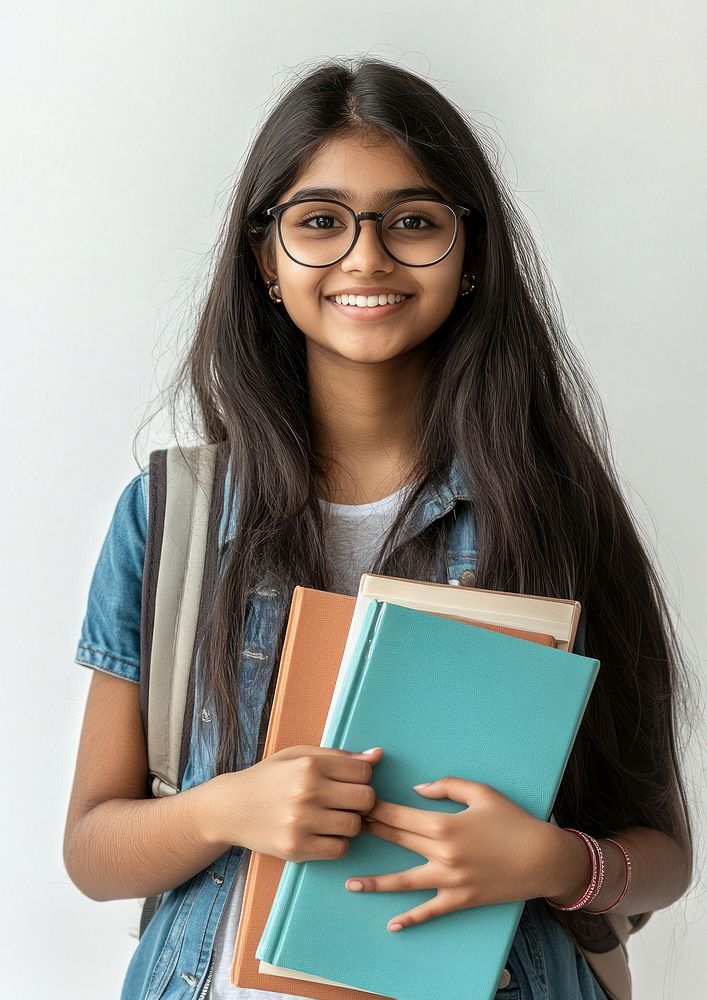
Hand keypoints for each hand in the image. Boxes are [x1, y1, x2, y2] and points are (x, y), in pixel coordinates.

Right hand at [205, 745, 383, 862]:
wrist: (231, 808)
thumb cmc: (270, 778)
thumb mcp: (299, 756)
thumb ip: (339, 756)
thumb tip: (378, 755)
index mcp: (309, 765)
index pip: (363, 771)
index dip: (361, 776)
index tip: (349, 781)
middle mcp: (307, 792)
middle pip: (366, 799)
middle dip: (361, 800)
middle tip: (345, 801)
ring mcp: (301, 823)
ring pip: (355, 826)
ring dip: (349, 822)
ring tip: (332, 817)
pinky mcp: (296, 849)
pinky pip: (339, 849)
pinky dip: (337, 842)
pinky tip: (323, 833)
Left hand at [344, 776, 555, 931]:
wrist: (543, 858)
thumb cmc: (513, 821)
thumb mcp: (481, 792)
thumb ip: (446, 786)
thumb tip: (416, 790)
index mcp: (444, 824)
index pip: (398, 815)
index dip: (375, 809)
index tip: (357, 803)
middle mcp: (441, 853)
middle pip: (396, 841)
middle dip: (370, 833)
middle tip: (347, 828)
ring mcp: (449, 880)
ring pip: (403, 881)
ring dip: (375, 883)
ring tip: (351, 884)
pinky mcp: (460, 900)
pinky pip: (430, 911)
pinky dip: (410, 919)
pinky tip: (391, 924)